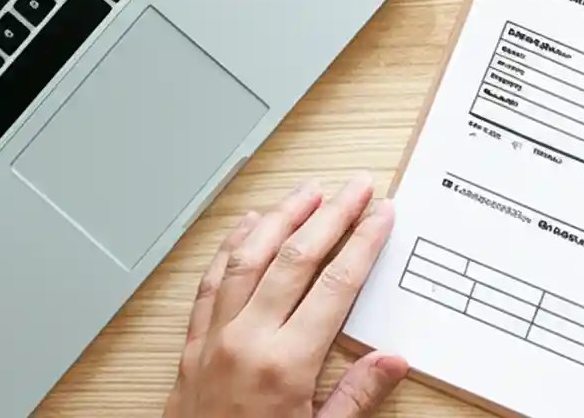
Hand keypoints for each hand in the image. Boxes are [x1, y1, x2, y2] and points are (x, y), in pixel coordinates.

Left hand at [165, 174, 407, 417]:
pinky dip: (230, 247)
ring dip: (282, 218)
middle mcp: (246, 341)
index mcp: (285, 365)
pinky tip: (247, 226)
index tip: (381, 216)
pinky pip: (211, 282)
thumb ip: (356, 396)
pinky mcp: (191, 345)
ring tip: (308, 192)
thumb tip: (392, 360)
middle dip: (332, 215)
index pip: (336, 285)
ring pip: (249, 258)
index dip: (363, 243)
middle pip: (296, 258)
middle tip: (357, 187)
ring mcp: (214, 338)